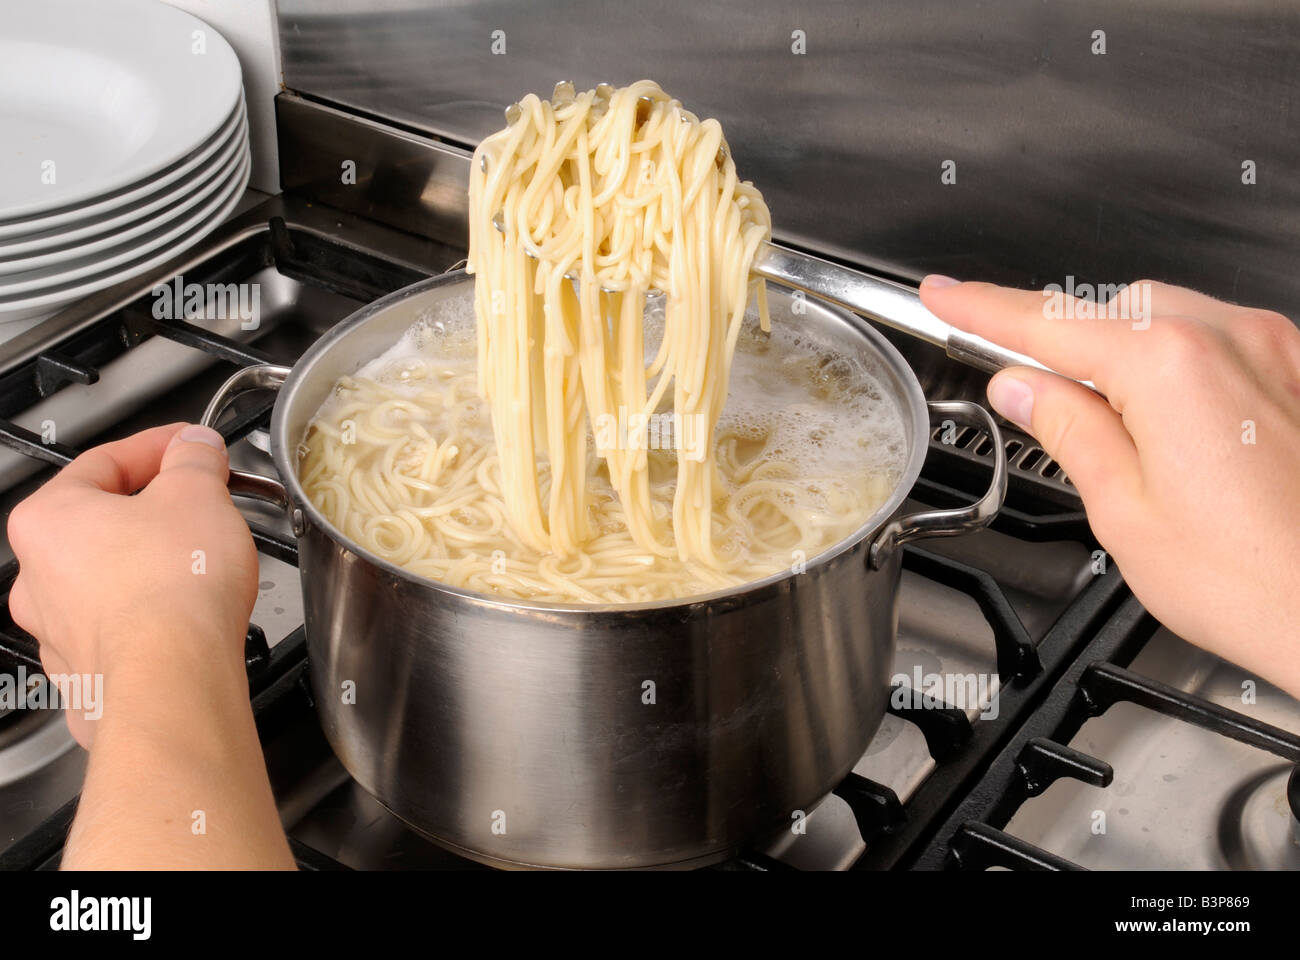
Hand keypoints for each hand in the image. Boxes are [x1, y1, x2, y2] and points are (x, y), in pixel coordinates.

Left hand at [7, 423, 257, 745]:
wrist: (174, 678)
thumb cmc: (171, 590)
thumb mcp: (198, 492)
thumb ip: (195, 460)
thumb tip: (195, 448)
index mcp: (48, 518)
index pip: (107, 460)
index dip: (160, 448)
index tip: (191, 449)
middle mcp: (38, 577)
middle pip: (104, 523)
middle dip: (157, 513)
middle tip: (203, 509)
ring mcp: (58, 632)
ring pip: (110, 581)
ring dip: (152, 568)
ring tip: (202, 568)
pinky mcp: (88, 674)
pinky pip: (123, 631)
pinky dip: (154, 619)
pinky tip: (188, 616)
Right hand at [920, 276, 1299, 698]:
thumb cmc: (1256, 581)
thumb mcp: (1124, 511)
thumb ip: (1068, 431)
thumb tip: (1023, 388)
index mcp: (1169, 368)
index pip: (1047, 323)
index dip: (983, 308)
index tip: (945, 293)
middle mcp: (1229, 340)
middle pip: (1110, 312)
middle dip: (1064, 344)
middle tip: (1031, 399)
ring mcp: (1275, 352)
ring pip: (1168, 319)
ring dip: (1125, 356)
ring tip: (1117, 434)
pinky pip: (1220, 340)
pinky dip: (1180, 365)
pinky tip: (1174, 425)